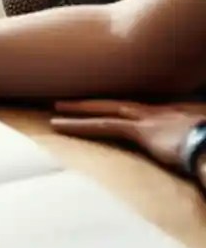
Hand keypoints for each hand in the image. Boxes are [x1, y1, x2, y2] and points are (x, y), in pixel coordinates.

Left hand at [50, 101, 205, 169]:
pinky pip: (103, 126)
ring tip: (56, 107)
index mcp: (180, 112)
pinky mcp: (143, 130)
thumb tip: (192, 148)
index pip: (143, 108)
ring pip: (107, 109)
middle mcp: (163, 109)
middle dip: (96, 100)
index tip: (110, 106)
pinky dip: (78, 125)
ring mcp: (152, 117)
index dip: (126, 107)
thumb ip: (195, 140)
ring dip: (80, 108)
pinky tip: (57, 125)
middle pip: (121, 102)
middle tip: (71, 98)